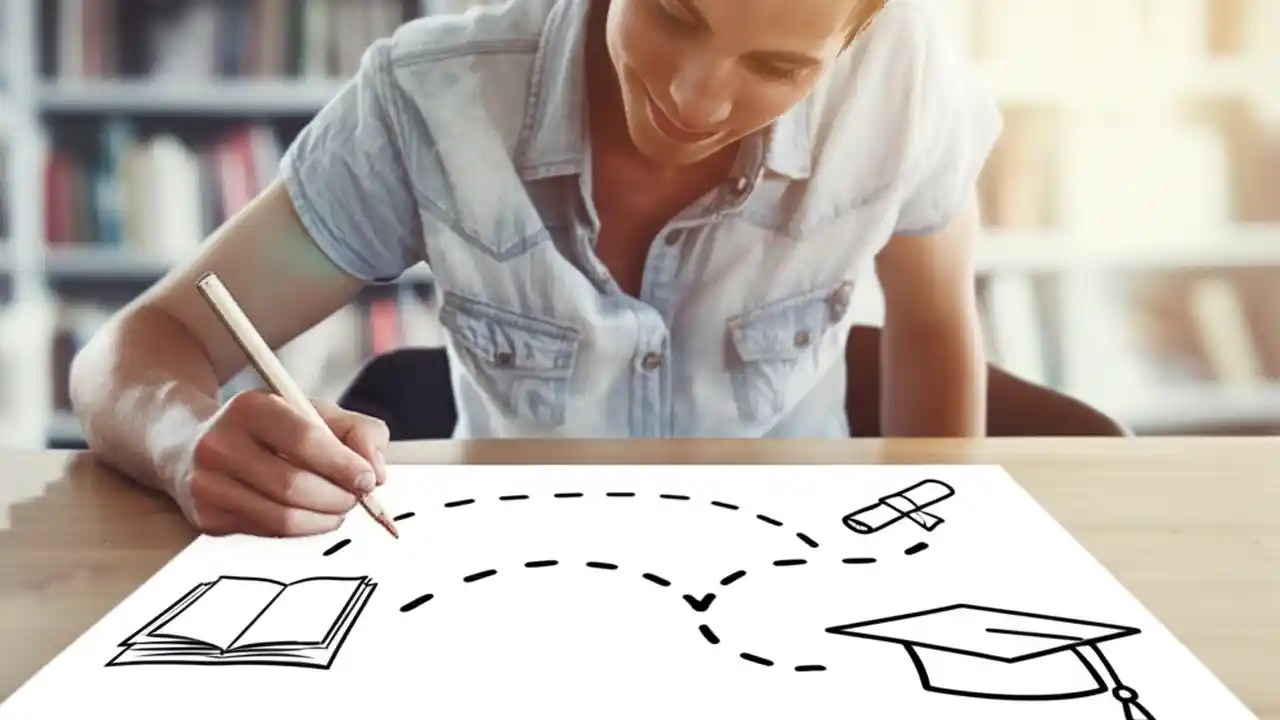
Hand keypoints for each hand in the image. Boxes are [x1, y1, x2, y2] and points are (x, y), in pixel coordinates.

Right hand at [171, 390, 390, 536]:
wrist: (189, 443)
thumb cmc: (266, 428)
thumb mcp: (311, 411)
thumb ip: (357, 431)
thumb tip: (376, 470)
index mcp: (249, 407)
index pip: (303, 438)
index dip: (342, 463)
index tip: (368, 478)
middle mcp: (219, 444)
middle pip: (294, 485)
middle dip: (338, 497)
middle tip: (357, 497)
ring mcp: (207, 484)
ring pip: (282, 517)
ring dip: (324, 519)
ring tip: (338, 508)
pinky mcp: (206, 517)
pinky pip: (267, 532)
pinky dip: (301, 528)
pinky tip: (310, 514)